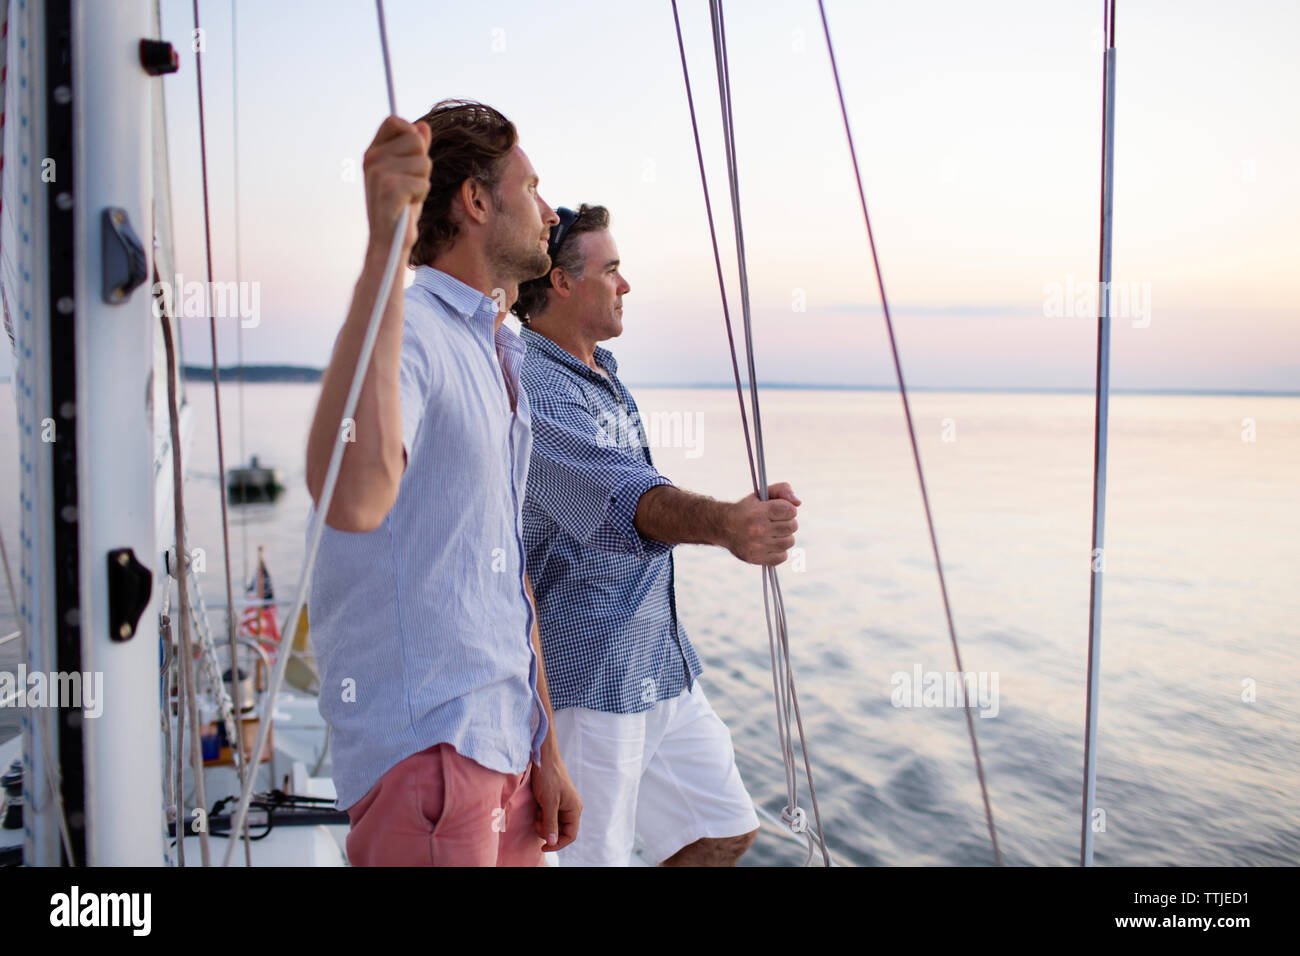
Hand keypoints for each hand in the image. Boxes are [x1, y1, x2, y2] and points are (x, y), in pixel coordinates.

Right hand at [362, 116, 431, 254]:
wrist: (389, 241)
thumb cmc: (400, 208)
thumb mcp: (408, 174)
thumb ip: (414, 151)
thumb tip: (423, 126)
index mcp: (373, 152)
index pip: (394, 121)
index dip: (410, 133)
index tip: (411, 156)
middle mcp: (372, 159)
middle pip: (416, 141)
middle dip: (422, 165)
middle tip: (409, 185)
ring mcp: (378, 173)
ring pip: (424, 163)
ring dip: (422, 183)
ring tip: (407, 197)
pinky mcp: (389, 189)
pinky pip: (422, 182)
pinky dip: (420, 196)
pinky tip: (407, 206)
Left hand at [531, 749, 581, 851]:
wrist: (543, 757)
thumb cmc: (548, 777)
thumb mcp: (548, 802)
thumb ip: (550, 823)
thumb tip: (551, 842)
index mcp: (574, 809)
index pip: (570, 836)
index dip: (557, 844)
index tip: (542, 847)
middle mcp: (570, 808)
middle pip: (560, 830)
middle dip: (547, 830)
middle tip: (537, 821)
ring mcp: (562, 804)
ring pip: (553, 823)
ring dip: (543, 822)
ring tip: (537, 811)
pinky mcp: (554, 800)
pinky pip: (548, 815)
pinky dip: (541, 815)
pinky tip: (537, 806)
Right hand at [724, 482, 800, 564]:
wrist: (723, 527)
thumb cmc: (747, 509)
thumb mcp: (761, 494)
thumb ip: (782, 491)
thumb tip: (798, 503)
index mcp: (759, 512)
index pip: (790, 510)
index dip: (788, 509)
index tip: (780, 510)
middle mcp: (758, 529)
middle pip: (792, 526)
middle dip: (787, 522)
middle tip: (776, 522)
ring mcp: (757, 546)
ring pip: (789, 541)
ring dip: (785, 536)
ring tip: (773, 533)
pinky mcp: (757, 559)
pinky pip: (782, 556)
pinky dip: (779, 551)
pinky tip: (770, 544)